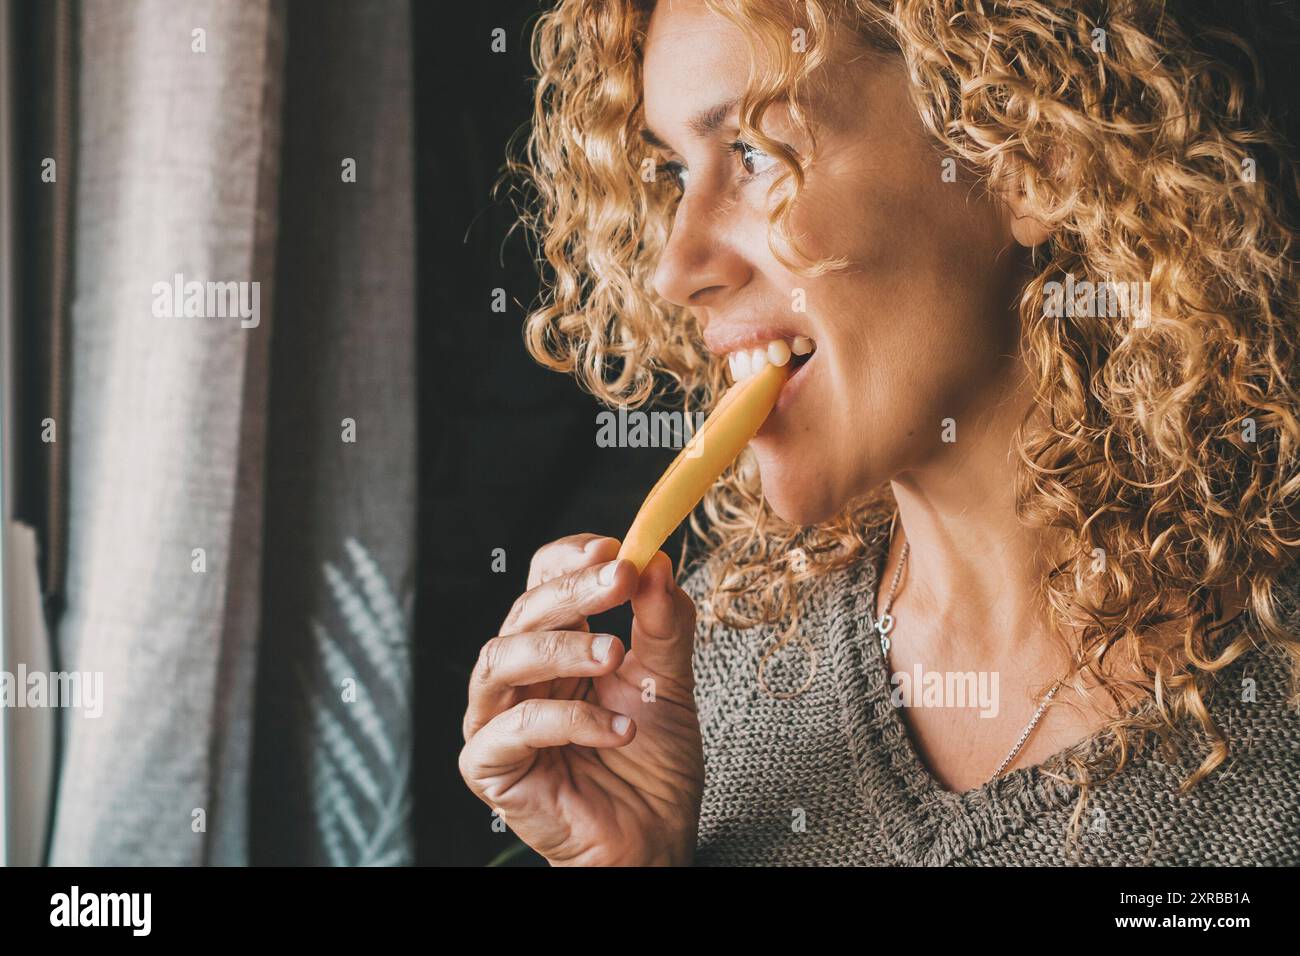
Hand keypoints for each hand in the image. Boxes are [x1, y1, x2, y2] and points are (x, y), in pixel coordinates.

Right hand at [459, 534, 702, 865]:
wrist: (654, 840)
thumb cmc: (653, 764)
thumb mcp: (670, 681)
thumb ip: (664, 623)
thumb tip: (658, 561)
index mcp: (555, 645)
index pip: (542, 581)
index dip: (569, 559)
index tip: (616, 547)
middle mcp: (520, 675)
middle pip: (523, 612)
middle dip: (573, 591)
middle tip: (621, 578)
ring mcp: (498, 718)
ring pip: (502, 659)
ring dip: (560, 648)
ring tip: (614, 655)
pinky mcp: (490, 766)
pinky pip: (513, 727)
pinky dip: (567, 720)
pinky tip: (617, 729)